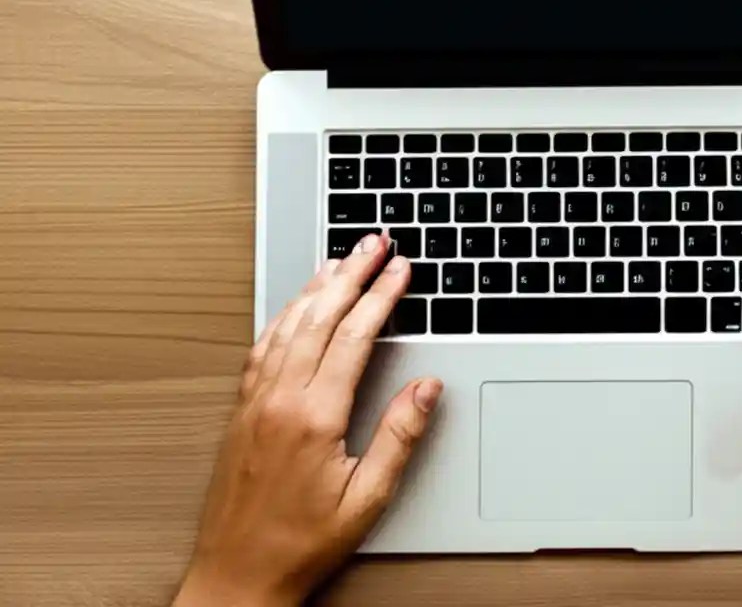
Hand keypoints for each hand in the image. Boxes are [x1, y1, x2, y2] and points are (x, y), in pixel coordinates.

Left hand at [174, 233, 441, 606]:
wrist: (237, 576)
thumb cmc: (301, 544)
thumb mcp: (368, 498)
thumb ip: (399, 436)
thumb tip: (427, 388)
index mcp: (314, 416)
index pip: (354, 337)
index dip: (381, 297)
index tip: (401, 271)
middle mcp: (278, 400)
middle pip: (320, 317)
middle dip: (352, 274)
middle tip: (375, 244)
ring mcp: (254, 402)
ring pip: (287, 325)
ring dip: (316, 287)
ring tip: (340, 261)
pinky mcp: (240, 412)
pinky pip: (262, 347)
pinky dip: (283, 316)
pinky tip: (296, 306)